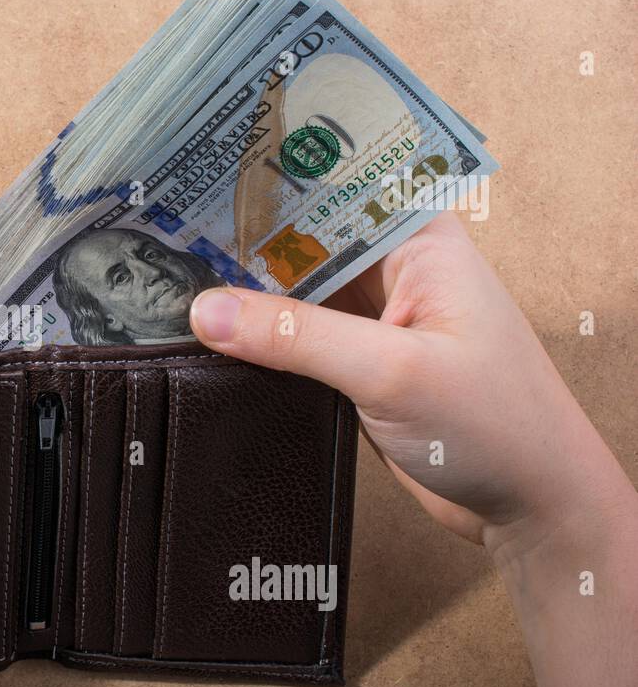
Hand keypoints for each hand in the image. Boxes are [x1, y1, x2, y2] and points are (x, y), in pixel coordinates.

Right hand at [189, 211, 637, 686]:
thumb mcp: (391, 373)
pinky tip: (204, 338)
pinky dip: (255, 340)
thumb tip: (205, 312)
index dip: (262, 182)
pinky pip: (293, 339)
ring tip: (159, 280)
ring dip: (240, 295)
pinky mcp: (356, 364)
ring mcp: (373, 318)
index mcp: (417, 239)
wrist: (530, 507)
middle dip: (235, 239)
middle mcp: (393, 268)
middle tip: (155, 233)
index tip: (190, 179)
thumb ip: (296, 338)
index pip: (327, 189)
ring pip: (290, 291)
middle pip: (298, 239)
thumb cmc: (496, 425)